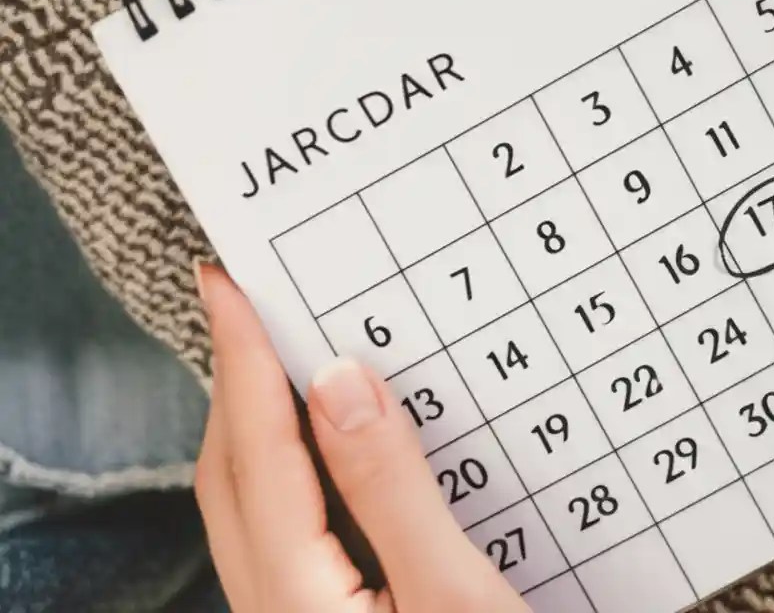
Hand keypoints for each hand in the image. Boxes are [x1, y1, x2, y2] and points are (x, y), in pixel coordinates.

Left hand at [194, 265, 527, 612]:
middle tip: (250, 305)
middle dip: (237, 383)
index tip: (228, 283)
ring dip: (259, 426)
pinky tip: (331, 448)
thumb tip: (344, 385)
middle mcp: (277, 607)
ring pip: (253, 504)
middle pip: (235, 476)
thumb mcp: (454, 591)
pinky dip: (292, 469)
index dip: (243, 360)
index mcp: (297, 595)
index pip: (258, 453)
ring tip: (281, 358)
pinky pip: (285, 529)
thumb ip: (392, 492)